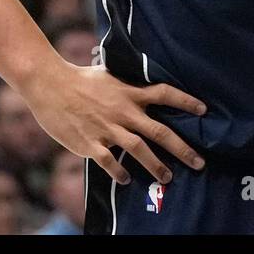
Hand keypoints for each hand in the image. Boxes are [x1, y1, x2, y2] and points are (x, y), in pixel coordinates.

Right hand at [22, 62, 206, 185]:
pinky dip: (119, 172)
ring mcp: (108, 128)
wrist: (50, 85)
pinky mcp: (90, 143)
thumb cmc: (80, 78)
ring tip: (168, 177)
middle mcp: (124, 112)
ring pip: (139, 150)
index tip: (204, 110)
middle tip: (199, 162)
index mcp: (130, 93)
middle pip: (160, 131)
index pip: (165, 94)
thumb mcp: (110, 74)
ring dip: (156, 165)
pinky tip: (127, 180)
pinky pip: (110, 162)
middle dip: (182, 148)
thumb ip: (129, 82)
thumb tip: (143, 78)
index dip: (185, 101)